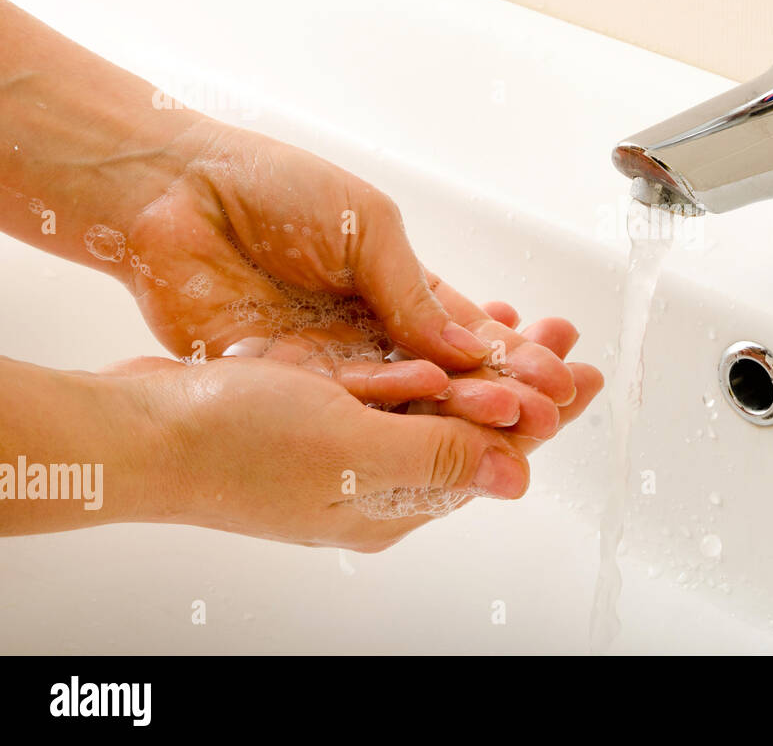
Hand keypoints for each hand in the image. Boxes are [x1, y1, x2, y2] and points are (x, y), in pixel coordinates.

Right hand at [103, 299, 601, 547]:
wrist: (135, 430)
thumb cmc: (233, 446)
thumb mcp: (354, 449)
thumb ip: (441, 454)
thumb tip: (519, 476)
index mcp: (395, 500)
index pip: (492, 455)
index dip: (544, 409)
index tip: (584, 372)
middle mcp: (376, 480)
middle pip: (471, 424)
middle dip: (523, 375)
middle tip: (567, 334)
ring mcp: (343, 449)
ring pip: (433, 401)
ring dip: (481, 361)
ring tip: (526, 324)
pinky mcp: (313, 417)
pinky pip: (386, 386)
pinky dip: (424, 358)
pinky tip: (450, 336)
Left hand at [122, 119, 575, 406]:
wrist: (173, 189)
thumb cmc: (271, 186)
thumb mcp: (367, 223)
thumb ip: (411, 287)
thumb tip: (466, 343)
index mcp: (395, 287)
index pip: (465, 333)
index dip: (512, 357)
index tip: (560, 379)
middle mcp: (368, 331)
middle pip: (442, 376)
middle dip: (497, 393)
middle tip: (547, 415)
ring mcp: (326, 359)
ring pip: (399, 398)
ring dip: (451, 411)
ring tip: (504, 422)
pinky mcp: (279, 379)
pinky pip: (339, 400)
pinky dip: (385, 409)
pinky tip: (431, 415)